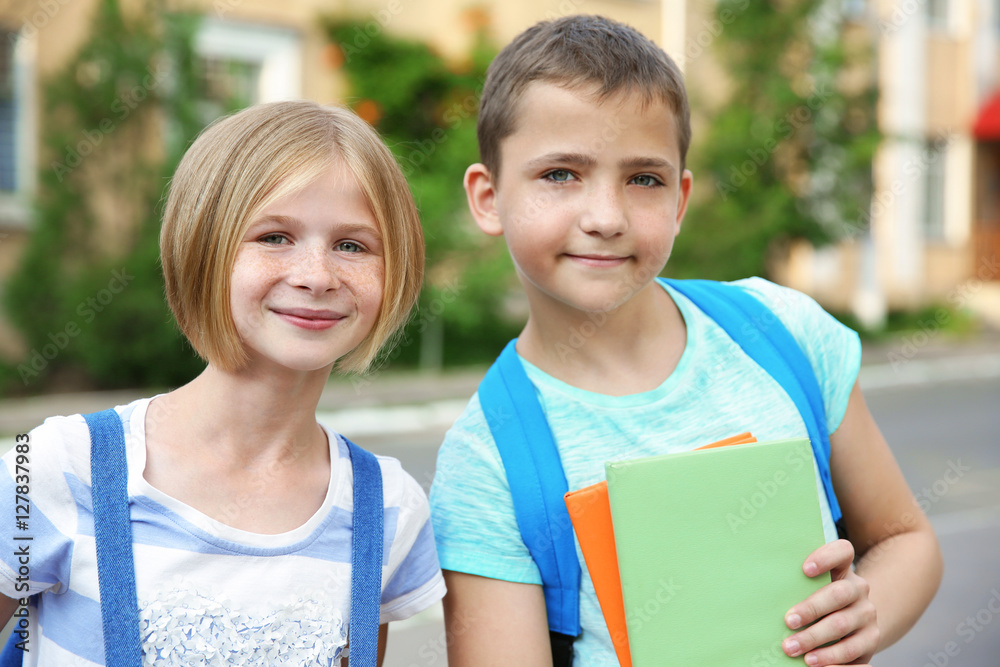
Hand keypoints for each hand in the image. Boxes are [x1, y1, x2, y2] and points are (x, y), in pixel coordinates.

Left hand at [782, 539, 878, 665]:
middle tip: (788, 622)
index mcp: (843, 570)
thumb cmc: (818, 602)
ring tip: (794, 650)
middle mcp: (859, 590)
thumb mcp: (811, 589)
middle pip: (839, 594)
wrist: (853, 625)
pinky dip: (833, 661)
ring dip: (816, 640)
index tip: (804, 570)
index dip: (825, 557)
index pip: (842, 552)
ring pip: (843, 626)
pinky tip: (814, 665)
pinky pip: (854, 653)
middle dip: (811, 608)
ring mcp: (867, 616)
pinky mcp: (870, 641)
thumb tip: (758, 586)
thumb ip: (797, 584)